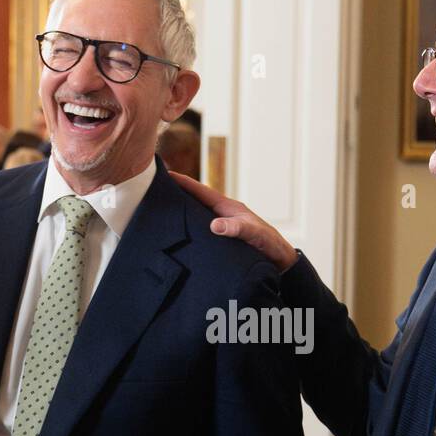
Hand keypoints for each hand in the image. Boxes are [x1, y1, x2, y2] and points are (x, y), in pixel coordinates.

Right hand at [169, 171, 297, 271]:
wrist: (279, 261)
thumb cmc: (269, 244)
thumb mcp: (253, 234)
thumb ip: (235, 228)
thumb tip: (214, 225)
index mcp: (229, 208)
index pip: (202, 192)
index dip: (184, 183)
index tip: (166, 174)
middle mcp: (223, 215)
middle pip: (196, 201)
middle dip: (178, 194)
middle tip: (156, 189)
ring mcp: (222, 226)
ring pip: (197, 216)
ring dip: (182, 212)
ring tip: (162, 211)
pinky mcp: (222, 239)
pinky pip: (201, 230)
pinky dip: (190, 229)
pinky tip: (180, 235)